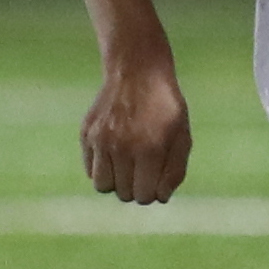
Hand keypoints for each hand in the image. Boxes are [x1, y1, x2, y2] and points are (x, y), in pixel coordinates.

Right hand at [80, 65, 192, 203]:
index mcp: (150, 148)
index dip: (153, 192)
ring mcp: (101, 141)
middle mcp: (122, 147)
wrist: (137, 71)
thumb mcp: (182, 135)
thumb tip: (160, 197)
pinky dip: (102, 168)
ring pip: (103, 186)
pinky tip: (114, 152)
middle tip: (143, 167)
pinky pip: (90, 171)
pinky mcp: (86, 135)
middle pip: (124, 194)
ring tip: (127, 163)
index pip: (145, 196)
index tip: (156, 178)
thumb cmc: (164, 106)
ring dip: (117, 181)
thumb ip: (175, 170)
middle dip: (136, 187)